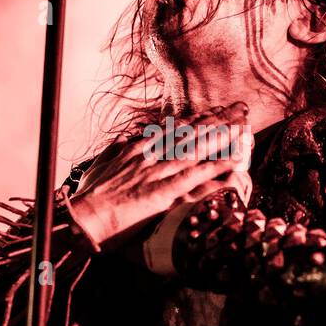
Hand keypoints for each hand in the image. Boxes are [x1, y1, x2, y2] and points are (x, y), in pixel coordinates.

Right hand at [70, 103, 253, 249]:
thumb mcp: (98, 166)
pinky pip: (195, 177)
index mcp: (136, 149)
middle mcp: (150, 156)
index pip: (171, 130)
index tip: (212, 111)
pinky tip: (234, 162)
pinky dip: (215, 168)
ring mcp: (157, 172)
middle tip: (238, 109)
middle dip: (216, 120)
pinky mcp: (163, 192)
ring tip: (243, 126)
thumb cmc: (87, 196)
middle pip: (190, 133)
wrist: (83, 217)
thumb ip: (113, 150)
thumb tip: (123, 137)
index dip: (195, 119)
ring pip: (196, 149)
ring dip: (222, 137)